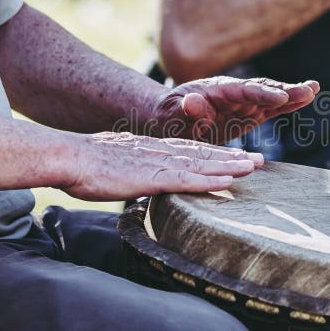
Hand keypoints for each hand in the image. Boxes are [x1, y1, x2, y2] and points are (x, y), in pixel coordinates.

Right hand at [62, 133, 263, 200]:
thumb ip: (135, 172)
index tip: (237, 157)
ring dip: (230, 165)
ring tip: (254, 166)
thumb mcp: (117, 165)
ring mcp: (158, 163)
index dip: (216, 154)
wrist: (69, 157)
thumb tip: (141, 181)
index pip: (191, 151)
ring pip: (202, 163)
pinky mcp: (152, 176)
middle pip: (204, 154)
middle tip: (260, 160)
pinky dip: (209, 179)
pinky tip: (228, 180)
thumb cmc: (85, 165)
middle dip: (233, 157)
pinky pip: (187, 178)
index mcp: (153, 149)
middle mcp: (161, 152)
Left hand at [150, 76, 319, 143]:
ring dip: (292, 94)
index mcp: (216, 91)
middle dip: (285, 91)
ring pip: (271, 96)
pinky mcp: (249, 113)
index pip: (243, 90)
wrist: (168, 117)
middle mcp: (234, 93)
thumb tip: (193, 102)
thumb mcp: (171, 116)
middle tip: (308, 90)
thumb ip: (186, 111)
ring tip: (314, 89)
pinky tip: (308, 97)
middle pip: (262, 89)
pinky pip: (272, 107)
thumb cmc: (168, 117)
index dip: (262, 93)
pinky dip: (289, 103)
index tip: (280, 96)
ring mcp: (243, 102)